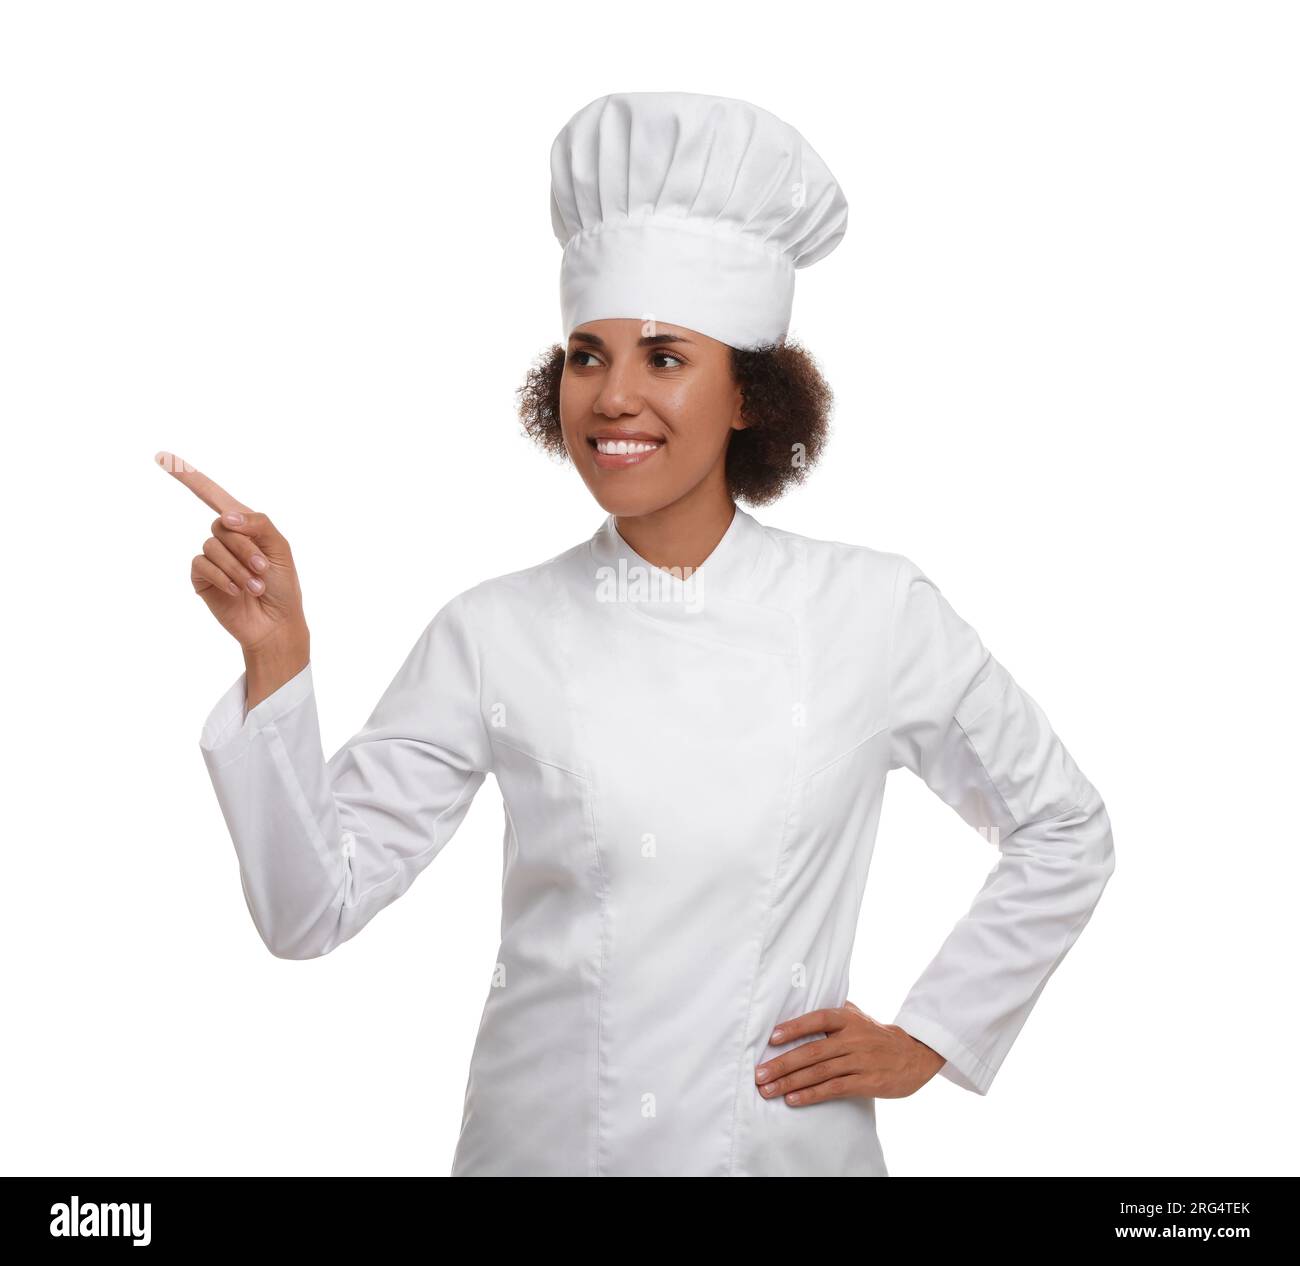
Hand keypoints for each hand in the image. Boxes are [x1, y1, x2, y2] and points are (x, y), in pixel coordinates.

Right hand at [156, 450, 308, 657]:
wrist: (276, 623)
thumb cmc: (282, 586)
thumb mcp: (280, 549)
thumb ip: (258, 524)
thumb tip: (225, 517)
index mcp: (245, 526)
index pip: (214, 495)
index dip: (189, 476)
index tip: (163, 456)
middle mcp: (225, 538)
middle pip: (222, 524)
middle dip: (246, 548)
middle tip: (263, 570)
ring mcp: (212, 558)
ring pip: (213, 546)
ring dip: (238, 566)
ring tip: (255, 586)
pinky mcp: (201, 578)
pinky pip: (203, 565)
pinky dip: (223, 577)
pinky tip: (237, 591)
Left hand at [755, 1001, 944, 1103]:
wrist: (914, 1055)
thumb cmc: (877, 1035)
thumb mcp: (858, 1015)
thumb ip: (833, 1009)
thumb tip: (802, 996)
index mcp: (848, 1018)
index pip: (817, 1019)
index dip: (794, 1027)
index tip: (771, 1038)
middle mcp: (853, 1038)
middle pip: (812, 1051)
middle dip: (782, 1064)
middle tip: (759, 1074)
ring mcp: (860, 1061)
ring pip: (819, 1072)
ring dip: (790, 1082)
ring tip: (768, 1090)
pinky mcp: (867, 1082)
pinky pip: (834, 1089)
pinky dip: (811, 1094)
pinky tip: (793, 1099)